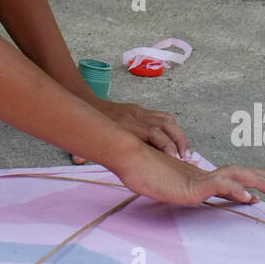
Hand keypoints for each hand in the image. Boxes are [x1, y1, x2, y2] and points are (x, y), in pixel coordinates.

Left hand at [70, 99, 189, 163]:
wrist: (91, 103)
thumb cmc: (93, 123)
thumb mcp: (90, 136)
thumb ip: (86, 150)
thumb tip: (78, 160)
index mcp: (129, 127)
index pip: (155, 134)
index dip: (167, 147)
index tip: (174, 159)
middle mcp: (139, 118)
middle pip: (168, 126)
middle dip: (180, 142)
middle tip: (186, 157)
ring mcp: (143, 113)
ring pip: (169, 120)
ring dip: (179, 135)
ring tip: (185, 151)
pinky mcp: (143, 110)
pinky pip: (163, 116)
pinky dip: (172, 127)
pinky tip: (174, 140)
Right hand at [116, 148, 264, 207]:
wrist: (127, 156)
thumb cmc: (140, 169)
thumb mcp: (166, 183)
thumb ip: (180, 187)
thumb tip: (189, 192)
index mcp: (199, 176)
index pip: (231, 177)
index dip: (250, 181)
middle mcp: (203, 174)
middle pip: (240, 172)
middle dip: (264, 176)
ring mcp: (198, 178)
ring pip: (234, 177)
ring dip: (256, 181)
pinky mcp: (191, 185)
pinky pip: (218, 187)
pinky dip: (235, 190)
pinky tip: (248, 197)